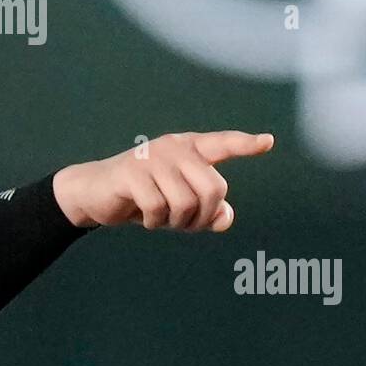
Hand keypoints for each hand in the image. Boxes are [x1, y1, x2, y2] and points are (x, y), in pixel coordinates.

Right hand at [51, 131, 273, 231]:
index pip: (222, 144)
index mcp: (189, 149)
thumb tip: (225, 217)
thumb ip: (208, 211)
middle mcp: (174, 148)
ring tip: (163, 219)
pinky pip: (159, 209)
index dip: (245, 144)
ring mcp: (152, 158)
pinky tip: (145, 217)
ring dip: (177, 223)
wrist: (97, 193)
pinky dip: (155, 223)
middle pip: (214, 188)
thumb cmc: (146, 197)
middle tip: (184, 224)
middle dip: (203, 217)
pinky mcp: (132, 173)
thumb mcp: (180, 206)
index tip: (268, 142)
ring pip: (186, 203)